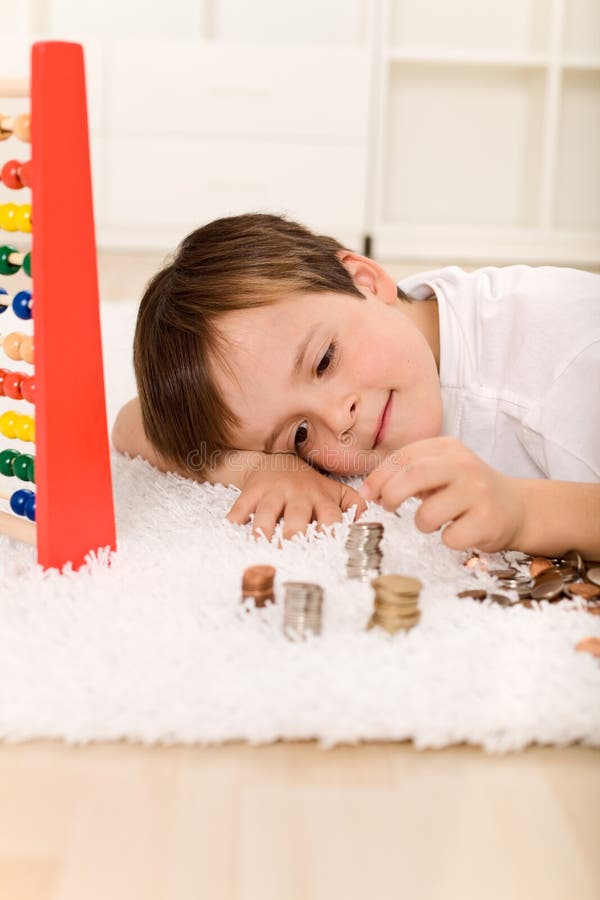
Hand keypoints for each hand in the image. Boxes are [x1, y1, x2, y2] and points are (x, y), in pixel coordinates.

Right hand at [226, 452, 367, 540]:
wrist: (280, 458)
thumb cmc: (311, 485)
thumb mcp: (337, 491)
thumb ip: (355, 506)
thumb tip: (368, 524)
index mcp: (322, 498)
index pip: (331, 519)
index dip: (329, 536)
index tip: (326, 554)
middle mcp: (300, 495)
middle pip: (298, 517)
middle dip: (294, 537)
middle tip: (289, 557)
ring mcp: (275, 491)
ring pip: (268, 512)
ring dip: (263, 531)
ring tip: (260, 549)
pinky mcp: (253, 489)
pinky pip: (242, 504)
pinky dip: (235, 518)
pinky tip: (231, 529)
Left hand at [359, 436, 524, 551]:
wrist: (517, 508)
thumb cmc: (467, 492)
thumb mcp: (440, 470)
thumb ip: (408, 472)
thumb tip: (369, 490)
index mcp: (447, 448)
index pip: (403, 457)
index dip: (379, 477)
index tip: (368, 494)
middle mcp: (464, 465)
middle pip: (413, 476)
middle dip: (391, 495)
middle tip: (388, 508)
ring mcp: (478, 492)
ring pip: (428, 514)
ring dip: (422, 524)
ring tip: (433, 523)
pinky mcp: (488, 520)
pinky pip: (450, 537)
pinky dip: (447, 540)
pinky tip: (458, 533)